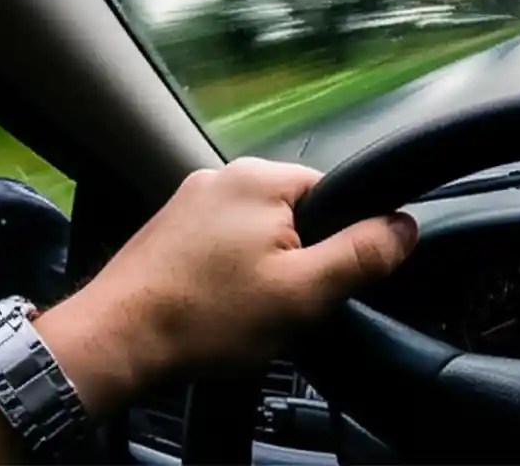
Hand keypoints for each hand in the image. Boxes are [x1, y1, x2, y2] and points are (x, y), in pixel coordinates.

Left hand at [32, 158, 416, 415]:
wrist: (114, 343)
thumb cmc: (205, 317)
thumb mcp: (303, 292)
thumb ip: (362, 254)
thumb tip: (405, 226)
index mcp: (261, 178)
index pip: (335, 194)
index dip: (338, 242)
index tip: (317, 280)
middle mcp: (223, 175)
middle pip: (296, 213)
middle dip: (297, 257)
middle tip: (278, 301)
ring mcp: (190, 199)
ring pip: (259, 231)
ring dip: (262, 266)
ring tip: (241, 307)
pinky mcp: (169, 227)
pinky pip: (223, 241)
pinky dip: (228, 271)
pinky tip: (216, 304)